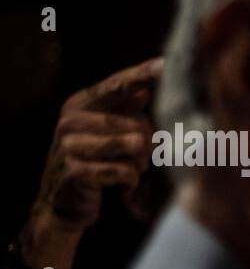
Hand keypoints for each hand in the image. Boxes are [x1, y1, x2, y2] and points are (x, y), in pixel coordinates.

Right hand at [31, 57, 162, 235]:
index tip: (165, 65)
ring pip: (132, 146)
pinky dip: (131, 181)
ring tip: (135, 170)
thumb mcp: (108, 133)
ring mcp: (68, 145)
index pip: (117, 86)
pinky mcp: (74, 171)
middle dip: (150, 145)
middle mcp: (70, 119)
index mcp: (80, 104)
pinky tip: (124, 186)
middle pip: (136, 123)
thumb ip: (125, 110)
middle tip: (143, 160)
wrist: (64, 204)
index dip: (141, 76)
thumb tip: (145, 88)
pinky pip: (123, 171)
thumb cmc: (96, 163)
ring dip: (141, 163)